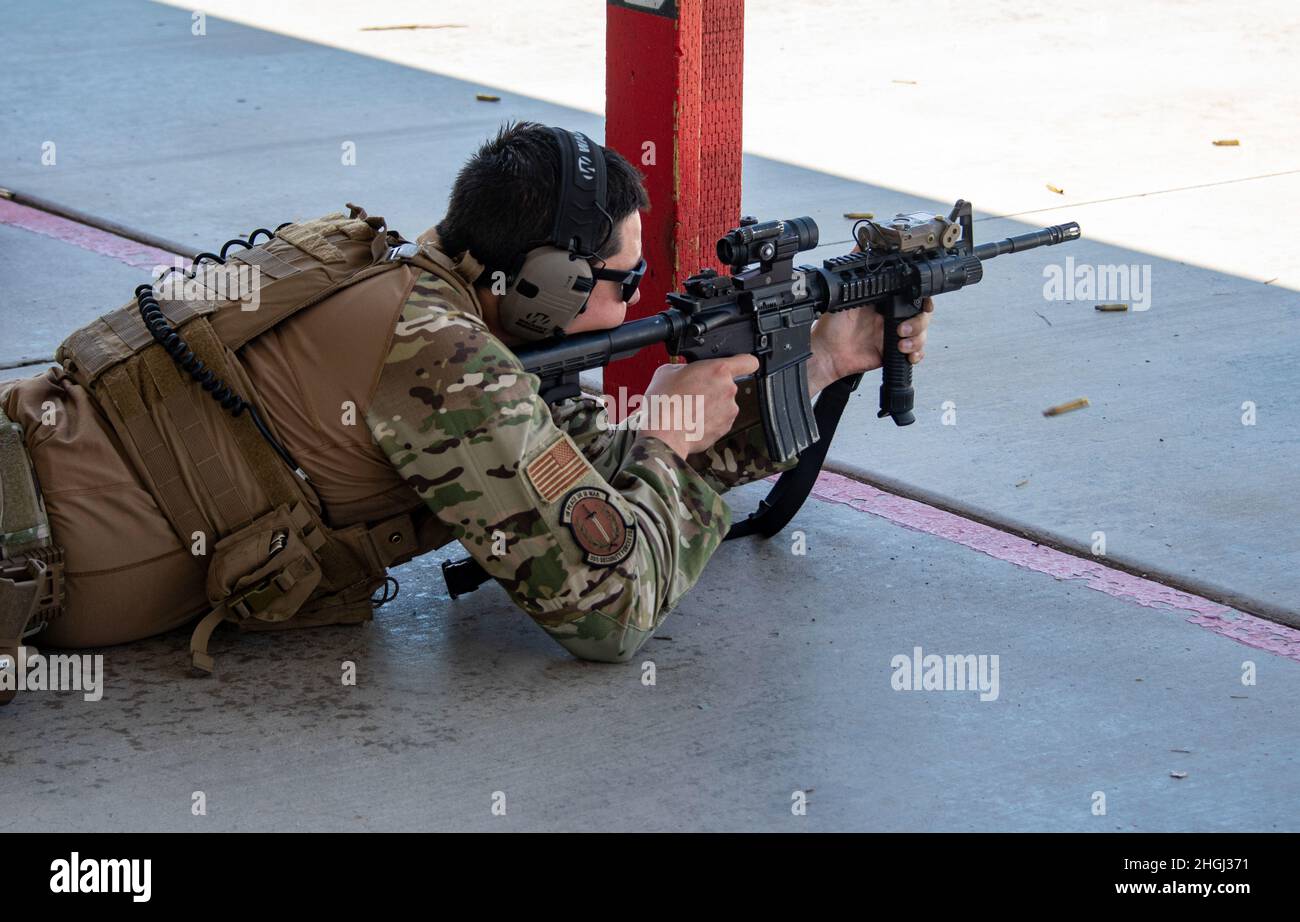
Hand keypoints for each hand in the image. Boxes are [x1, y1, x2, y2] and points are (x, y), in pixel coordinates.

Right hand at [635, 354, 758, 458]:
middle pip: (728, 385)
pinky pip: (719, 420)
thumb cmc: (665, 403)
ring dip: (711, 405)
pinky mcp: (725, 428)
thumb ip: (685, 368)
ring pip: (723, 404)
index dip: (744, 363)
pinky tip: (692, 421)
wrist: (663, 434)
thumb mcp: (667, 371)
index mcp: (718, 370)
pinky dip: (709, 420)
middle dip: (713, 388)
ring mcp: (729, 410)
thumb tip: (686, 372)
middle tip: (693, 392)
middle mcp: (728, 389)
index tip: (740, 365)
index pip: (748, 361)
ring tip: (689, 409)